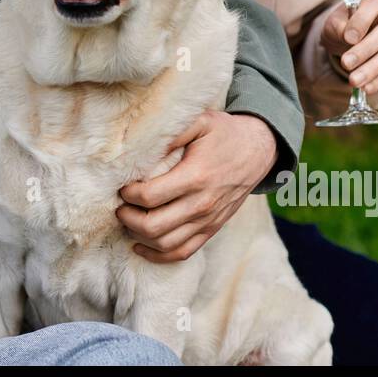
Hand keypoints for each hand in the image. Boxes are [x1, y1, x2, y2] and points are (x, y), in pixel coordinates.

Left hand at [115, 111, 276, 262]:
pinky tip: (141, 246)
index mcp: (196, 177)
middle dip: (128, 218)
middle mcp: (202, 204)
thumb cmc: (224, 133)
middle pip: (153, 226)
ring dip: (139, 237)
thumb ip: (172, 132)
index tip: (121, 187)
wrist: (258, 149)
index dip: (128, 194)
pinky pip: (182, 253)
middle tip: (119, 206)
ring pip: (165, 245)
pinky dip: (158, 255)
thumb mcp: (200, 121)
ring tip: (128, 221)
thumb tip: (140, 147)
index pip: (150, 197)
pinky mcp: (211, 230)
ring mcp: (208, 221)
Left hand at [320, 0, 377, 95]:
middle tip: (346, 64)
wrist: (352, 40)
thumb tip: (349, 37)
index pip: (376, 3)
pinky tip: (366, 88)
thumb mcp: (335, 23)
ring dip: (372, 70)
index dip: (362, 21)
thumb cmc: (344, 25)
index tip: (348, 38)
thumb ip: (339, 26)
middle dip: (365, 51)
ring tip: (353, 81)